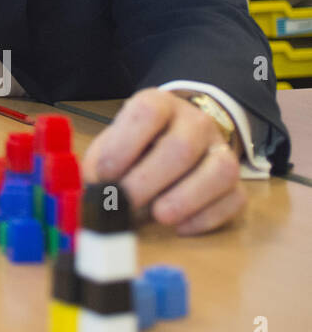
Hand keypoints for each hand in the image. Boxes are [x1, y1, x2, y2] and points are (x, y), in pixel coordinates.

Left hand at [82, 89, 244, 234]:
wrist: (177, 136)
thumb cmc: (136, 145)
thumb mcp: (112, 144)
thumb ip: (100, 164)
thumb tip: (93, 192)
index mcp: (158, 104)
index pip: (147, 112)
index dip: (124, 144)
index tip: (105, 174)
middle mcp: (195, 122)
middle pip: (182, 147)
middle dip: (150, 180)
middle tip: (126, 202)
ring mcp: (221, 151)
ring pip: (220, 171)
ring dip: (187, 198)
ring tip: (159, 216)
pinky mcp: (237, 183)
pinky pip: (234, 199)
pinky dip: (208, 217)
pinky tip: (181, 227)